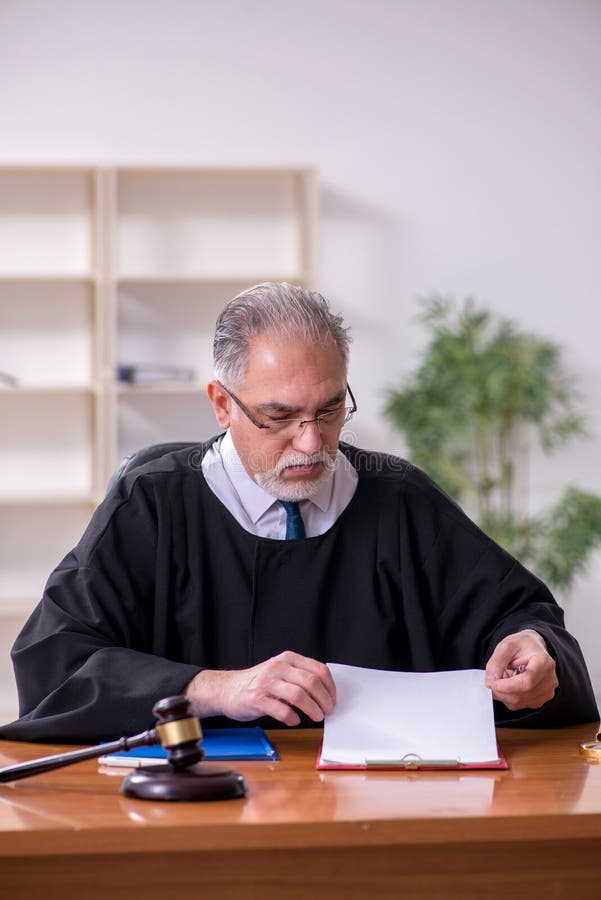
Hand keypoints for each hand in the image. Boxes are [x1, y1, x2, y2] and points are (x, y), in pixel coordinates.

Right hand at [185, 651, 336, 725]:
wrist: (227, 689)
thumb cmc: (258, 682)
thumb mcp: (280, 671)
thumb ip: (299, 676)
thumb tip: (325, 694)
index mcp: (287, 658)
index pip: (318, 670)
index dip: (330, 687)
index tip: (333, 699)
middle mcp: (278, 667)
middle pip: (311, 682)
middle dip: (324, 700)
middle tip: (327, 711)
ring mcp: (267, 683)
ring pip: (299, 695)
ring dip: (312, 709)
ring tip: (316, 717)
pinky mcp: (257, 699)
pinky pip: (282, 710)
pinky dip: (293, 718)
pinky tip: (294, 720)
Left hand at [485, 629, 557, 710]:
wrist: (533, 648)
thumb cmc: (523, 645)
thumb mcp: (507, 645)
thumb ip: (497, 662)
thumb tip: (490, 681)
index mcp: (544, 662)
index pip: (527, 682)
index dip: (507, 686)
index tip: (492, 683)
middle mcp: (549, 680)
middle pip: (521, 695)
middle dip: (501, 690)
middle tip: (493, 678)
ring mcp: (547, 692)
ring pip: (518, 702)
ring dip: (504, 693)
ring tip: (504, 676)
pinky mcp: (540, 700)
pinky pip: (519, 705)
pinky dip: (508, 697)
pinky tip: (510, 683)